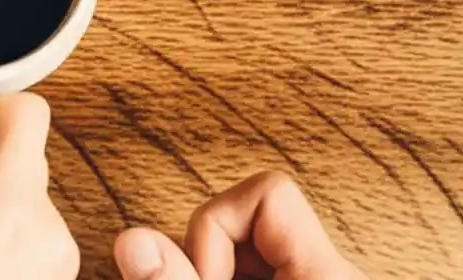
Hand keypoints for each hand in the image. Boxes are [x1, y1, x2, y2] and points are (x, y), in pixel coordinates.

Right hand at [114, 171, 366, 279]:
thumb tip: (132, 239)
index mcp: (326, 273)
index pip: (268, 191)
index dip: (216, 225)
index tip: (205, 276)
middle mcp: (329, 273)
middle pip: (249, 221)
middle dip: (208, 259)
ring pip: (249, 255)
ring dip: (217, 273)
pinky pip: (264, 275)